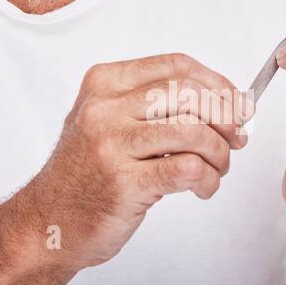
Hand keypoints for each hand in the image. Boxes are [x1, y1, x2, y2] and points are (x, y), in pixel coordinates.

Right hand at [12, 53, 252, 273]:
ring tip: (215, 168)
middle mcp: (104, 107)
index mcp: (104, 83)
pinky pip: (187, 169)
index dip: (217, 83)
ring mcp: (111, 144)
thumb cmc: (86, 172)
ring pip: (193, 130)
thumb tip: (224, 102)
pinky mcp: (124, 182)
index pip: (175, 66)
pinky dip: (208, 179)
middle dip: (225, 118)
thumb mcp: (108, 121)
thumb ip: (154, 105)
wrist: (50, 218)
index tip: (235, 105)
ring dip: (219, 153)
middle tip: (234, 140)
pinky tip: (202, 187)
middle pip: (188, 94)